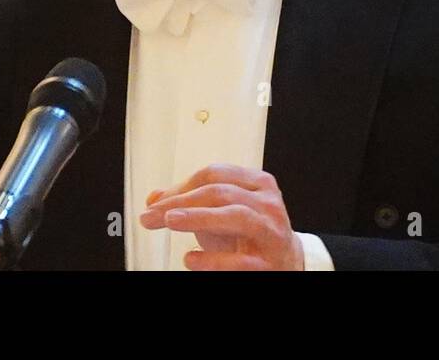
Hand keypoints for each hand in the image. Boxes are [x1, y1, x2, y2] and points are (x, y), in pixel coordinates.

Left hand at [139, 163, 305, 270]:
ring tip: (170, 221)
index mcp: (258, 183)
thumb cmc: (249, 235)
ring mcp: (271, 233)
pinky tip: (190, 259)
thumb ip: (192, 202)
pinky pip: (240, 260)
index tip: (155, 203)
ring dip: (199, 217)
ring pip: (235, 216)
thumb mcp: (222, 213)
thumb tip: (154, 198)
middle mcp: (268, 204)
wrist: (286, 264)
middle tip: (152, 215)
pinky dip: (212, 260)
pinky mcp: (269, 263)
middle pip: (221, 192)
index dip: (182, 186)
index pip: (215, 174)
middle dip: (182, 201)